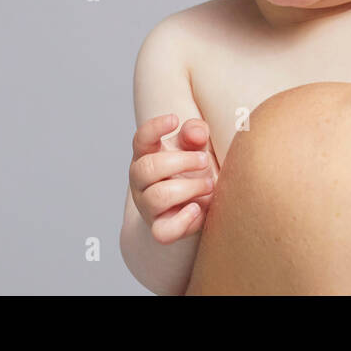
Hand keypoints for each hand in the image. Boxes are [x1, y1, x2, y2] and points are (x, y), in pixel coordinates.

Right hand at [129, 114, 220, 243]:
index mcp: (146, 155)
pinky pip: (162, 231)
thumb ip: (195, 134)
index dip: (154, 128)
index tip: (174, 119)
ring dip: (189, 188)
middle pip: (147, 168)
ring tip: (209, 184)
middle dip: (182, 162)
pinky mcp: (160, 229)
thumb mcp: (195, 147)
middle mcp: (141, 181)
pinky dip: (183, 220)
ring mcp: (147, 206)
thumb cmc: (193, 169)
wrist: (194, 206)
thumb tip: (197, 133)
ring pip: (157, 197)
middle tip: (205, 161)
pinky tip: (197, 208)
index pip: (141, 139)